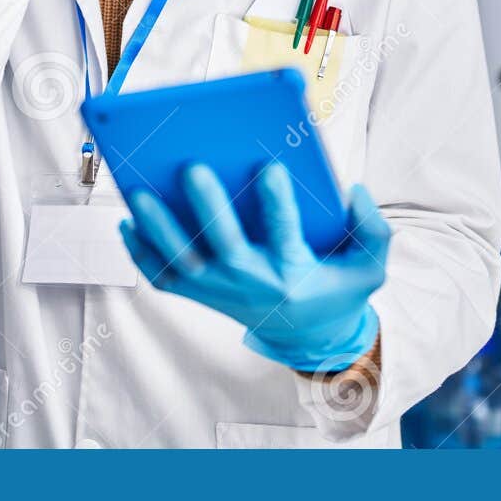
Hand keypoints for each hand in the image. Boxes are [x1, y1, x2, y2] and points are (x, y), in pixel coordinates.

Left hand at [120, 162, 389, 372]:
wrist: (307, 334)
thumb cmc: (336, 286)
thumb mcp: (369, 268)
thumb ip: (374, 231)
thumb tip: (357, 191)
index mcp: (293, 272)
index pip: (285, 235)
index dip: (277, 203)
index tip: (270, 166)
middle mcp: (251, 282)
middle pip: (223, 247)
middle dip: (207, 208)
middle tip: (192, 167)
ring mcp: (219, 290)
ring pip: (182, 262)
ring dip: (158, 228)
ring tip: (139, 192)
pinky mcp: (199, 292)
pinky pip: (162, 275)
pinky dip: (140, 251)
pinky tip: (126, 219)